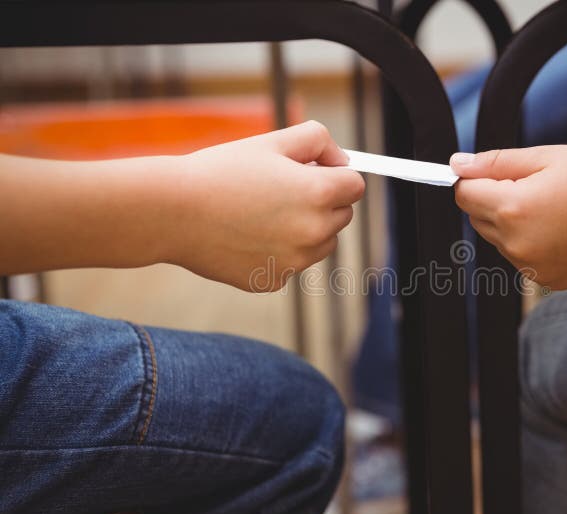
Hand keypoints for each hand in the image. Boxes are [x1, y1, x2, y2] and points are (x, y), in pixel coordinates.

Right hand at [169, 120, 363, 291]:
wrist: (173, 212)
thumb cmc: (220, 172)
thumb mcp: (272, 141)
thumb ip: (317, 141)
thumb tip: (341, 160)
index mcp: (319, 193)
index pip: (355, 186)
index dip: (337, 174)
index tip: (315, 171)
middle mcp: (314, 232)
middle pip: (341, 216)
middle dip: (323, 201)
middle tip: (283, 189)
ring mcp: (294, 261)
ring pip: (320, 243)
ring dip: (306, 228)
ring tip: (263, 212)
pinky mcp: (273, 280)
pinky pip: (291, 262)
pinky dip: (279, 250)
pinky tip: (247, 234)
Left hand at [451, 145, 566, 289]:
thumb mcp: (545, 157)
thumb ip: (494, 163)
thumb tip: (456, 165)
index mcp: (512, 208)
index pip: (463, 195)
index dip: (475, 180)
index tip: (496, 173)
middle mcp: (516, 244)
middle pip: (478, 220)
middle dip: (495, 201)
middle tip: (537, 187)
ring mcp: (532, 267)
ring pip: (500, 241)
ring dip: (513, 225)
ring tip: (556, 208)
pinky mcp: (549, 281)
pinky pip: (524, 259)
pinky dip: (534, 244)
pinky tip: (565, 230)